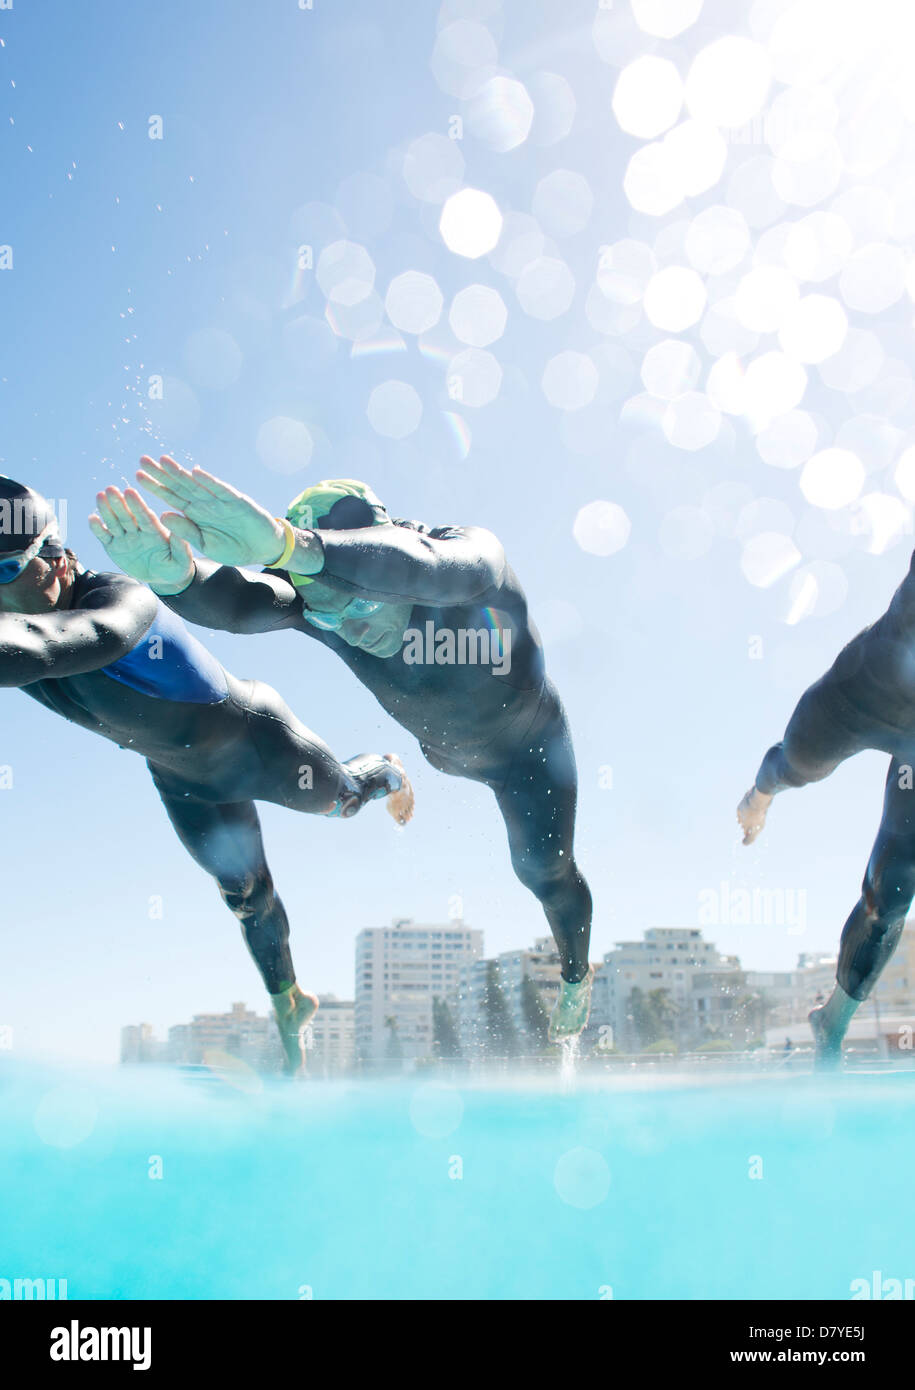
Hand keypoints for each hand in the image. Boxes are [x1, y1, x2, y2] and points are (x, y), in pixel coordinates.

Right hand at [88, 488, 194, 594]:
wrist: (162, 577)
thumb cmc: (176, 566)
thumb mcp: (181, 560)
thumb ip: (180, 546)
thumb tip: (177, 531)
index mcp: (155, 531)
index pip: (145, 517)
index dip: (137, 505)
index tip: (130, 491)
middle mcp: (138, 531)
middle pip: (127, 516)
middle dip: (119, 503)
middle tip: (110, 488)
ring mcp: (125, 538)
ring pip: (114, 522)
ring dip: (106, 510)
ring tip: (100, 496)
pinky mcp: (114, 547)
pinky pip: (104, 537)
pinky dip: (98, 529)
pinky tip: (92, 518)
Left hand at [135, 455, 285, 565]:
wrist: (263, 549)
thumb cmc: (235, 548)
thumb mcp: (207, 545)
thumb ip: (186, 531)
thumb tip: (163, 516)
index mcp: (195, 515)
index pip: (171, 498)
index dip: (155, 488)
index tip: (137, 478)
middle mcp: (204, 504)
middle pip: (179, 486)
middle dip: (161, 474)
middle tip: (142, 460)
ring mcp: (219, 500)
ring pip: (196, 483)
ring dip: (180, 472)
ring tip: (162, 460)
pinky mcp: (236, 500)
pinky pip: (220, 489)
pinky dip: (208, 481)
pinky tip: (195, 472)